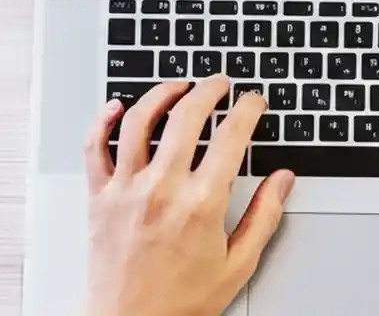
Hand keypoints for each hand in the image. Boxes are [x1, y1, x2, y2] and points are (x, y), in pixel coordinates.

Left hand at [83, 76, 294, 315]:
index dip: (247, 110)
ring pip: (140, 121)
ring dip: (162, 93)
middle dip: (209, 90)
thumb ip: (264, 216)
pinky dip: (102, 121)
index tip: (252, 102)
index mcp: (201, 204)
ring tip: (179, 85)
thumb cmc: (180, 301)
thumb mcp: (238, 264)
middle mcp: (162, 189)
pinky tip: (118, 106)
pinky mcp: (99, 197)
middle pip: (187, 117)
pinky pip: (94, 147)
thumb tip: (283, 181)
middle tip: (220, 84)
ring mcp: (126, 190)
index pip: (231, 137)